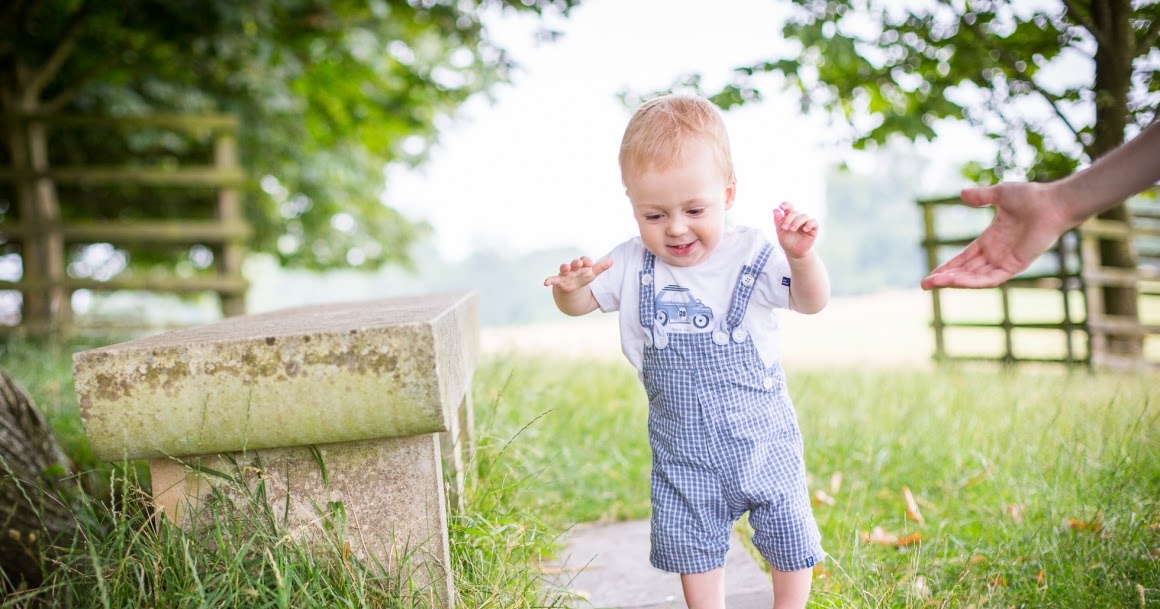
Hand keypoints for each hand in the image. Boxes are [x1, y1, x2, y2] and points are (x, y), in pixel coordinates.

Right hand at [543, 256, 612, 292]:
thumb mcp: (592, 274)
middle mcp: (572, 268)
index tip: (590, 263)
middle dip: (576, 262)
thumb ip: (601, 267)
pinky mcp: (558, 281)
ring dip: (564, 267)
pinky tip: (545, 283)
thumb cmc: (582, 277)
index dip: (586, 261)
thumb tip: (612, 260)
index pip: (584, 260)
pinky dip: (549, 280)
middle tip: (579, 263)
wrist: (572, 287)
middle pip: (574, 263)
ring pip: (563, 268)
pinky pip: (553, 280)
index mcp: (581, 265)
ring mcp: (565, 274)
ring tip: (565, 267)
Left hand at [772, 201, 818, 258]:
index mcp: (789, 217)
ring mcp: (806, 222)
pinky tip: (805, 230)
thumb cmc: (787, 241)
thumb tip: (775, 210)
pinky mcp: (813, 228)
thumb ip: (778, 221)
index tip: (781, 207)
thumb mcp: (780, 232)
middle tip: (785, 228)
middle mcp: (798, 218)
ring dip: (797, 222)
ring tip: (792, 230)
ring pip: (804, 216)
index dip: (786, 205)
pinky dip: (809, 224)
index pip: (789, 207)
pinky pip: (813, 222)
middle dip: (789, 219)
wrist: (795, 252)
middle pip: (795, 212)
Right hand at [920, 182, 1073, 288]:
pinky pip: (991, 279)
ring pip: (975, 277)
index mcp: (991, 240)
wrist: (1053, 203)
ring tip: (935, 283)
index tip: (931, 275)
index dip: (948, 267)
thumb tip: (961, 194)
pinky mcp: (1015, 266)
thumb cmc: (1031, 197)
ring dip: (955, 281)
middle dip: (945, 278)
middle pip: (965, 271)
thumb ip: (980, 197)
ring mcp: (1005, 261)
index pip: (964, 258)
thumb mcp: (1000, 194)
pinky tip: (957, 282)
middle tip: (924, 285)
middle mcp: (996, 253)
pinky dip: (974, 282)